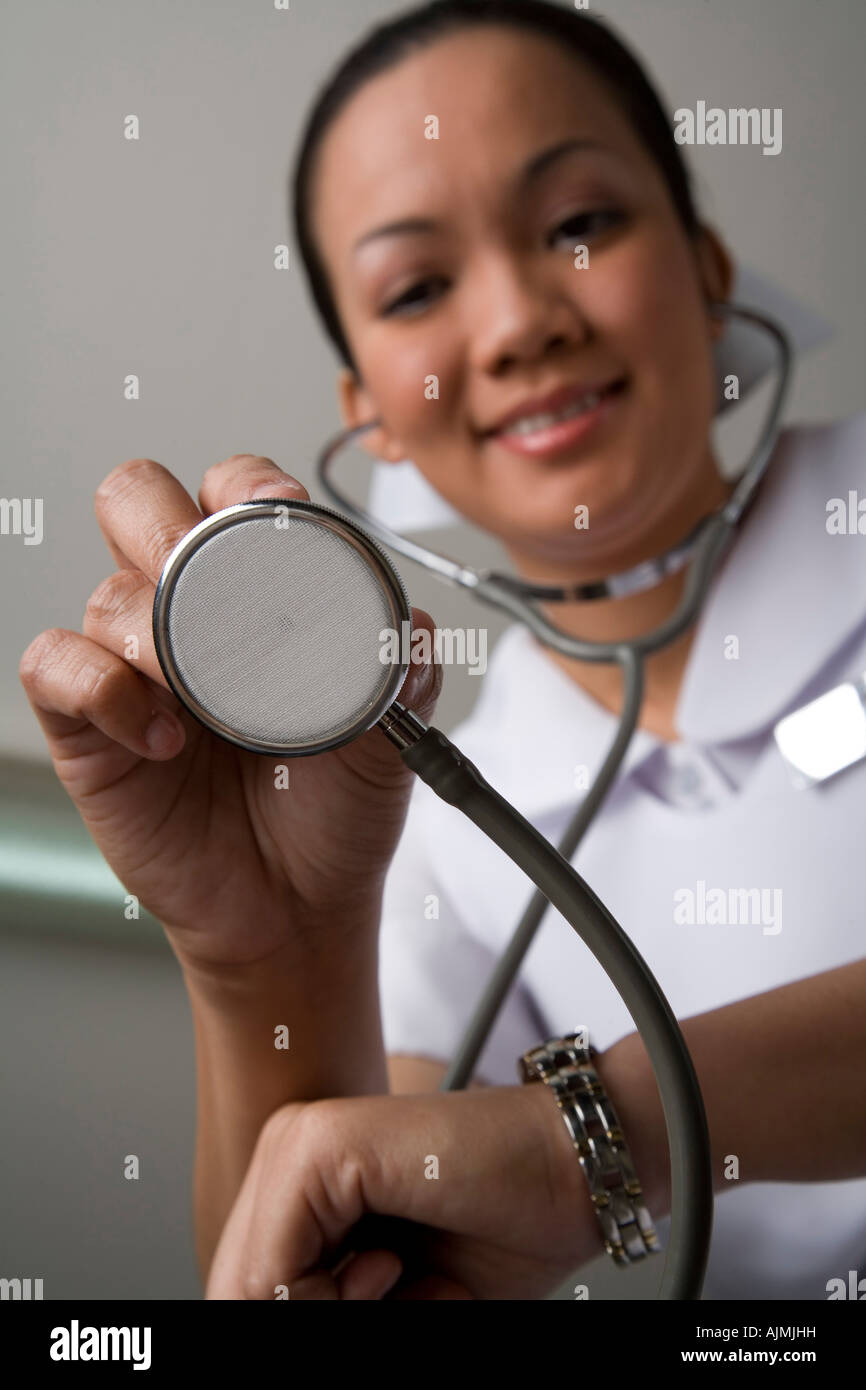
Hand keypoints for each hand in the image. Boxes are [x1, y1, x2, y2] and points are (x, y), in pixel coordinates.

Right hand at [19, 455, 441, 969]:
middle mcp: (187, 615)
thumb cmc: (334, 811)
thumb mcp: (390, 735)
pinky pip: (57, 668)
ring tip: (203, 700)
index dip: (247, 484)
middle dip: (166, 523)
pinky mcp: (89, 727)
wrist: (298, 907)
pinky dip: (105, 689)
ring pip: (106, 593)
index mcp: (257, 594)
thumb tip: (413, 623)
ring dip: (154, 632)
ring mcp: (132, 668)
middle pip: (137, 503)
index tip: (283, 512)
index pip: (229, 492)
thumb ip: (403, 672)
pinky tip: (162, 738)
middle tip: (208, 582)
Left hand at [205, 1083, 601, 1300]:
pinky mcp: (319, 1145)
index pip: (246, 1287)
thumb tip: (263, 1315)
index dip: (307, 1317)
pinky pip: (271, 1268)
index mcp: (299, 1180)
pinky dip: (329, 1297)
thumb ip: (318, 1302)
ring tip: (398, 1277)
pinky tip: (389, 1264)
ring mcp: (298, 1140)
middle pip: (241, 1287)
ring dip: (327, 1308)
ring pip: (250, 1285)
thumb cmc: (502, 1227)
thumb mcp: (386, 1294)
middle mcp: (288, 1148)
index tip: (385, 1300)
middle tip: (397, 1292)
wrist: (572, 1175)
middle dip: (314, 1314)